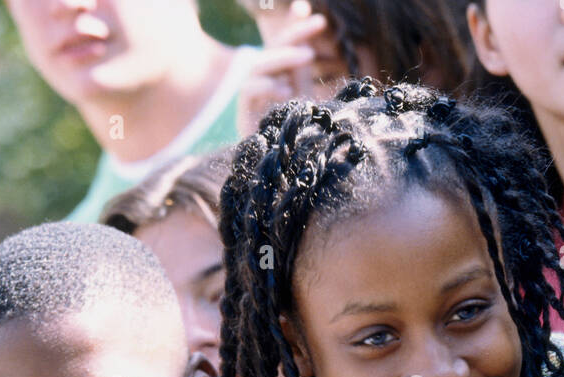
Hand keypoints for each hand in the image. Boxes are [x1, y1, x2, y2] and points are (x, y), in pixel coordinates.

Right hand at [237, 3, 328, 136]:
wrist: (280, 173)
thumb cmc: (296, 138)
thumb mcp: (306, 103)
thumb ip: (306, 78)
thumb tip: (311, 51)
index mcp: (283, 77)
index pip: (286, 44)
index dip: (295, 25)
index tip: (308, 8)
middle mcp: (266, 82)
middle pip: (275, 47)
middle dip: (295, 32)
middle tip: (318, 22)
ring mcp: (253, 95)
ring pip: (261, 64)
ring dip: (284, 56)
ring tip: (308, 55)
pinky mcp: (244, 113)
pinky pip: (250, 91)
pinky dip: (268, 87)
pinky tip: (285, 90)